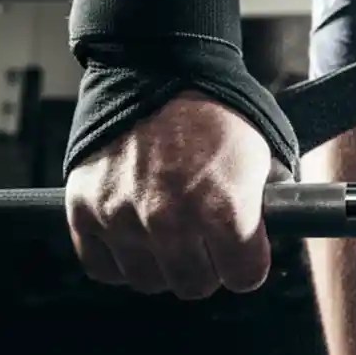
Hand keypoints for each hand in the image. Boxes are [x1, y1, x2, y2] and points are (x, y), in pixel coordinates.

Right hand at [65, 91, 273, 298]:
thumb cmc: (215, 109)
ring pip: (149, 280)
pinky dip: (120, 259)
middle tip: (207, 243)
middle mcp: (171, 220)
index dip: (248, 264)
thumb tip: (271, 232)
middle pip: (195, 285)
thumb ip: (268, 202)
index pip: (243, 277)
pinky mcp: (84, 209)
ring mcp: (123, 217)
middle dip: (208, 267)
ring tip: (171, 233)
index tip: (244, 253)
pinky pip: (102, 267)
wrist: (157, 69)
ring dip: (163, 264)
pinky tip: (137, 237)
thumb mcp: (264, 152)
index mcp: (222, 208)